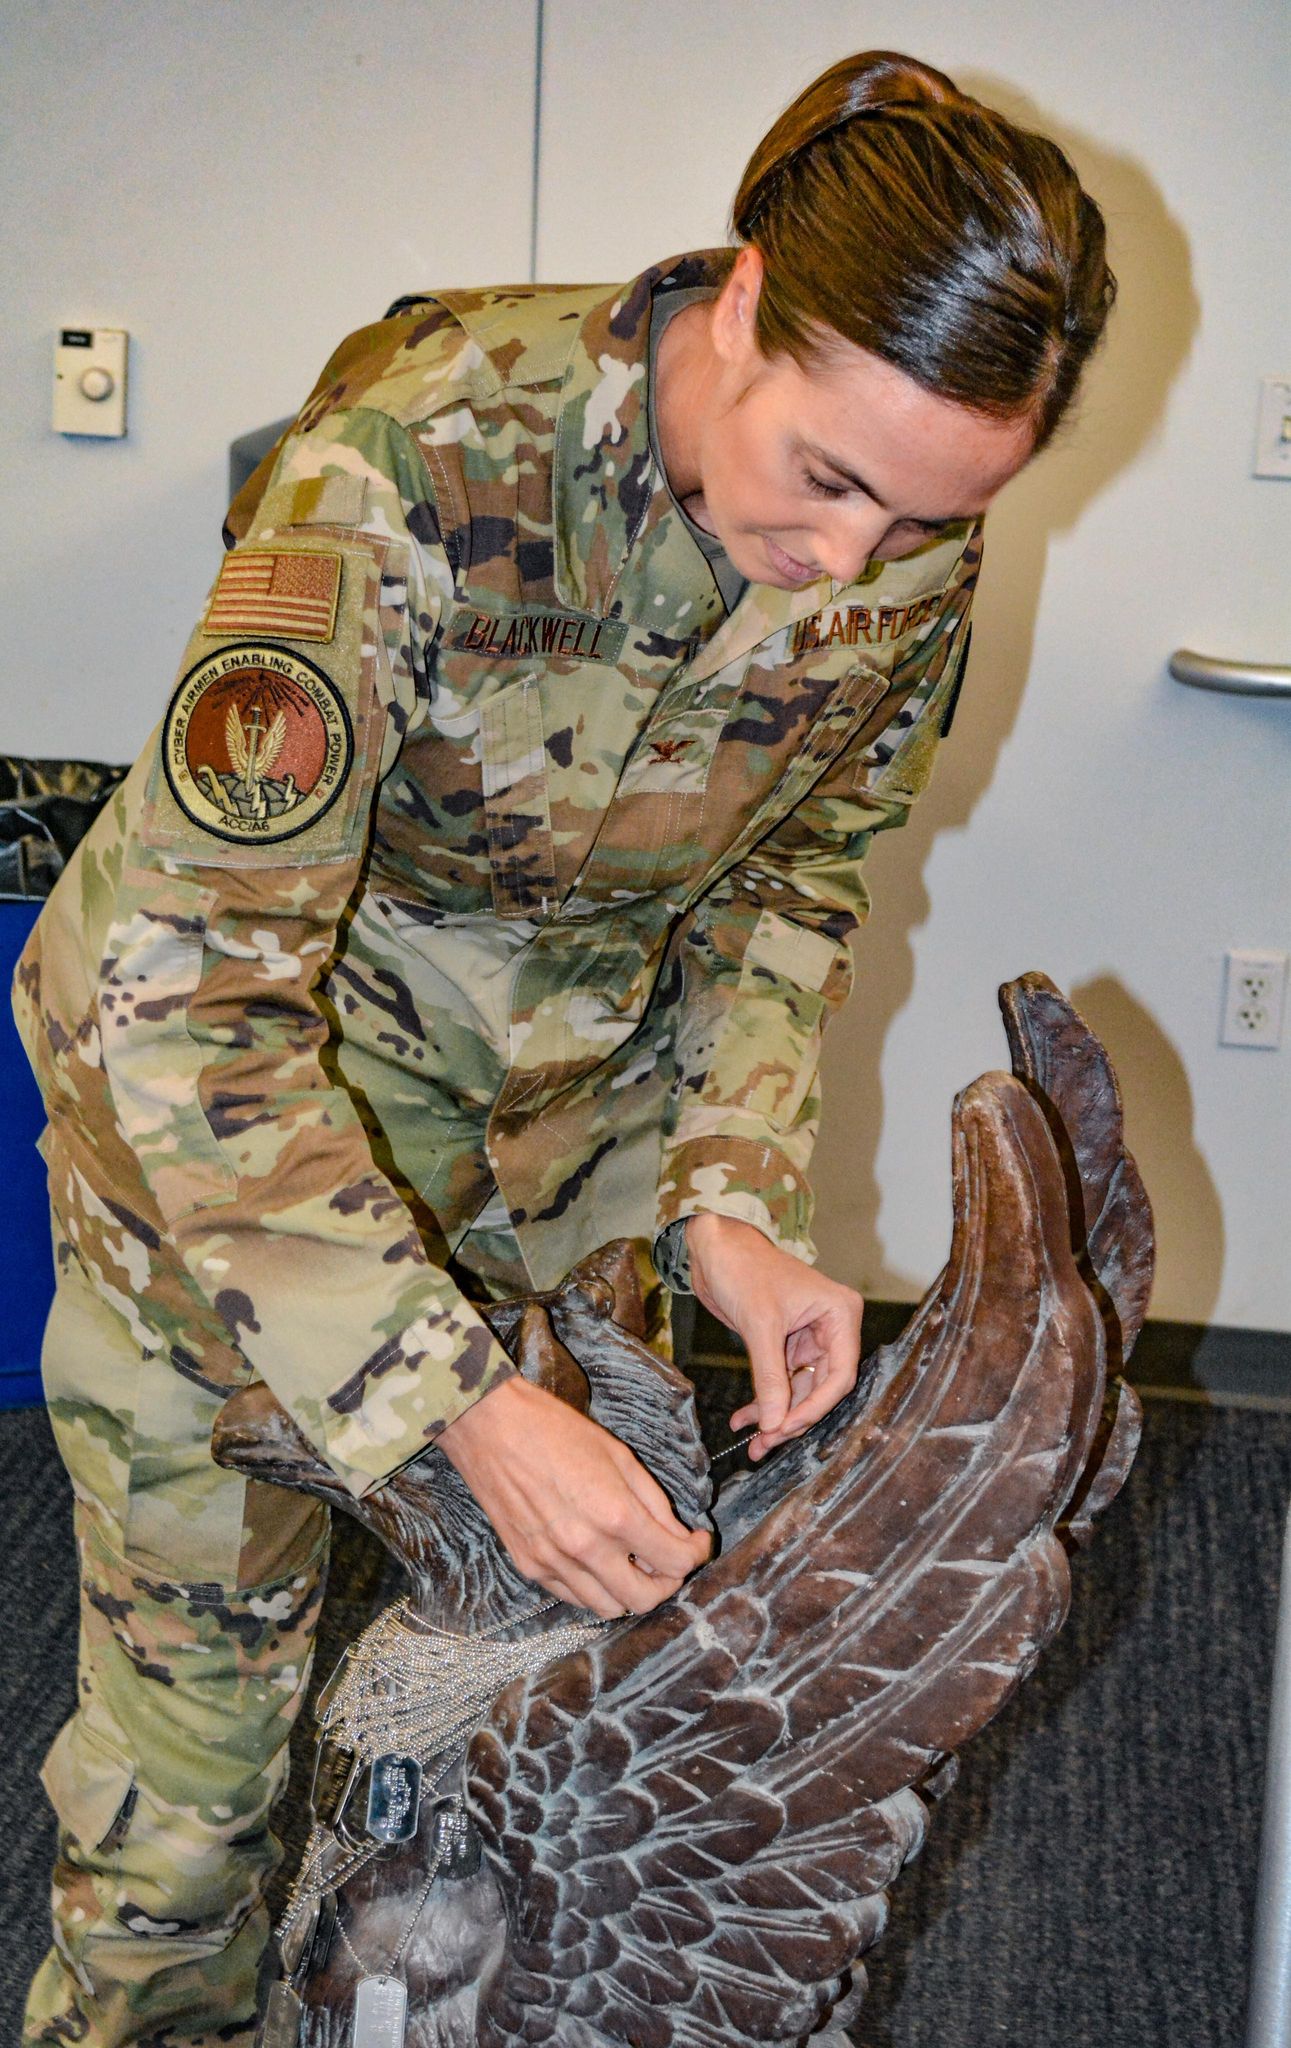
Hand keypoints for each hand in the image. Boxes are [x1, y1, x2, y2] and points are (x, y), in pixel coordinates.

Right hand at [437, 1375, 710, 1619]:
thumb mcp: (618, 1455)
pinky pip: (574, 1597)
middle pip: (647, 1598)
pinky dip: (595, 1588)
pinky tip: (598, 1560)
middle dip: (669, 1581)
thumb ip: (653, 1501)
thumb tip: (677, 1533)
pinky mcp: (529, 1566)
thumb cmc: (555, 1431)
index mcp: (616, 1515)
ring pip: (609, 1607)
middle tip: (670, 1558)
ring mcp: (554, 1562)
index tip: (697, 1542)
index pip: (676, 1561)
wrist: (491, 1428)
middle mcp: (586, 1548)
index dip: (697, 1553)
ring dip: (630, 1590)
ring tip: (633, 1562)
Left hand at [685, 1214, 862, 1459]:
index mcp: (840, 1314)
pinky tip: (744, 1419)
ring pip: (799, 1390)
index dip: (815, 1407)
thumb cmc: (744, 1268)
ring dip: (775, 1416)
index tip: (786, 1428)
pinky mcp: (784, 1344)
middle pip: (821, 1387)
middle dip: (792, 1417)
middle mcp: (830, 1327)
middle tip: (767, 1443)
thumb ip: (771, 1377)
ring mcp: (808, 1338)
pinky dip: (764, 1401)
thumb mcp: (760, 1324)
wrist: (714, 1247)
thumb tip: (775, 1424)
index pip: (840, 1375)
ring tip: (754, 1443)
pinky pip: (780, 1381)